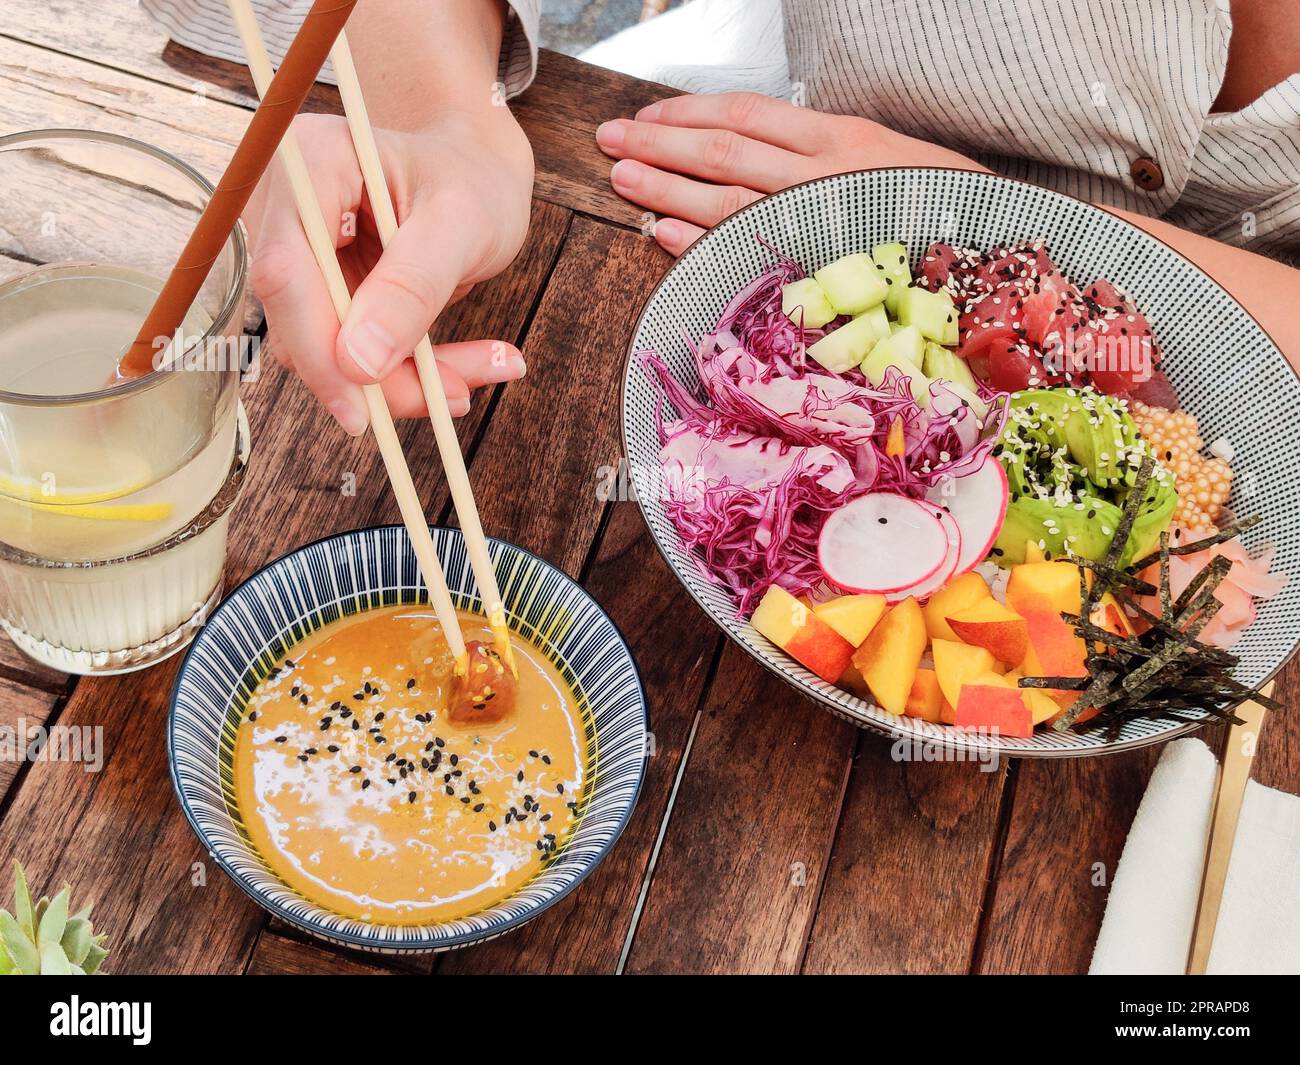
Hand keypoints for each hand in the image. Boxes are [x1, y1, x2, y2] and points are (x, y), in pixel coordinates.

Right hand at [246, 109, 534, 433]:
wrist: (477, 172)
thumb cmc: (472, 179)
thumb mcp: (460, 224)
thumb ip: (411, 287)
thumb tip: (359, 362)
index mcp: (309, 165)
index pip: (286, 273)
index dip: (317, 349)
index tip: (360, 411)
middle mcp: (284, 208)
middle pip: (299, 320)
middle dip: (376, 377)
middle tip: (457, 398)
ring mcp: (295, 254)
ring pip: (323, 350)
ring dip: (399, 381)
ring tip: (481, 371)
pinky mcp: (317, 292)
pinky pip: (346, 353)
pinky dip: (402, 372)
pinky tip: (459, 369)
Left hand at [597, 92, 981, 255]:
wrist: (1001, 267)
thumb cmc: (943, 217)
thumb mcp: (890, 168)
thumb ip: (829, 163)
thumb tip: (766, 162)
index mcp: (842, 139)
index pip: (748, 115)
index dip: (689, 112)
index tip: (646, 114)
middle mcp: (824, 174)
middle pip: (723, 151)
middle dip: (659, 144)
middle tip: (608, 141)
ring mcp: (819, 223)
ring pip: (726, 197)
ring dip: (665, 187)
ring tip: (621, 179)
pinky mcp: (818, 269)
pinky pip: (744, 250)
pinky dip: (697, 240)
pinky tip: (661, 230)